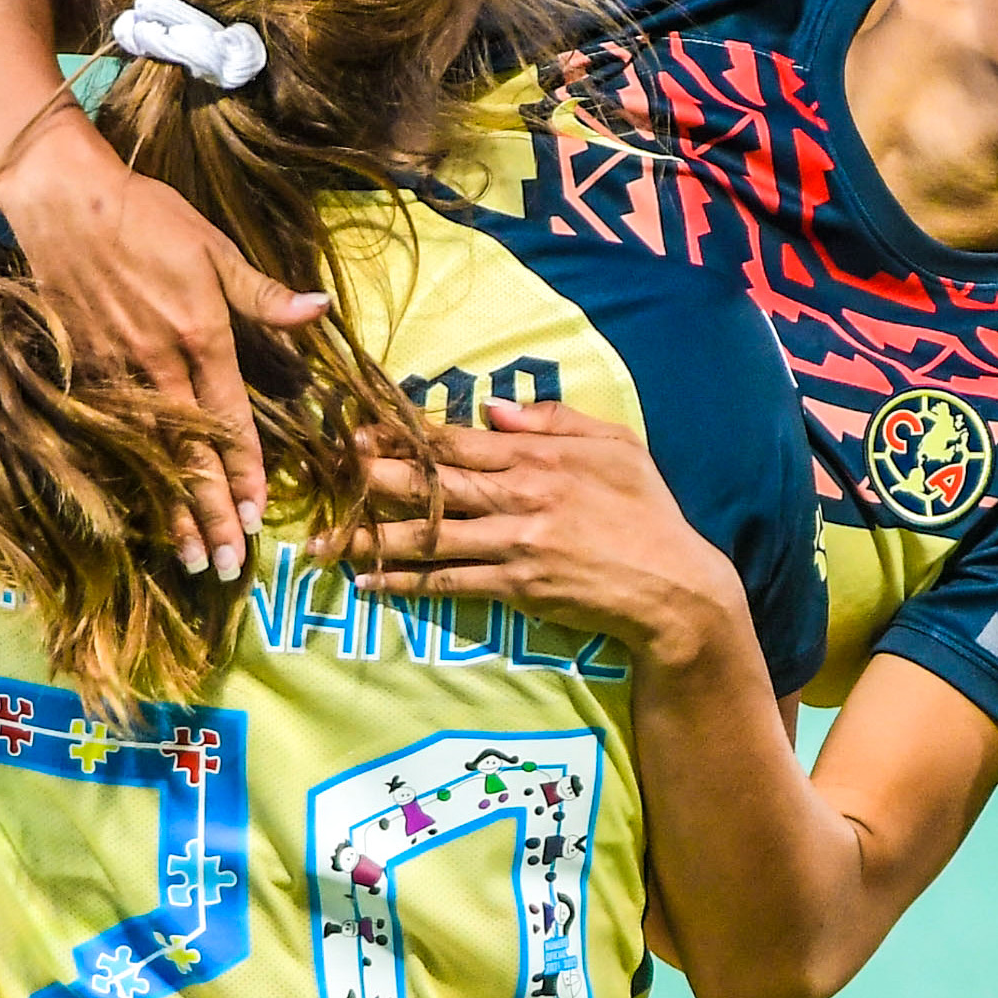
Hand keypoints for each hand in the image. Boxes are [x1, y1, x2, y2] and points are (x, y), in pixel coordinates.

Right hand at [0, 118, 326, 578]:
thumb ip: (263, 294)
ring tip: (191, 559)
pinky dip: (127, 478)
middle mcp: (159, 365)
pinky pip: (111, 437)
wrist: (62, 200)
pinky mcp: (82, 370)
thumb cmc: (145, 215)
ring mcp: (116, 373)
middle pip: (192, 455)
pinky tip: (138, 512)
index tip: (257, 517)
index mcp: (200, 337)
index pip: (230, 421)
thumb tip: (319, 311)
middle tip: (229, 566)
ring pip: (150, 456)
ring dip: (172, 511)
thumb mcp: (214, 246)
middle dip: (213, 514)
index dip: (245, 473)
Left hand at [315, 399, 750, 669]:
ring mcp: (515, 544)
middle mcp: (519, 496)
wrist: (673, 587)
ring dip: (372, 539)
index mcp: (538, 457)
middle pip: (431, 483)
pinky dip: (406, 583)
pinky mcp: (516, 587)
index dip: (403, 435)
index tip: (360, 429)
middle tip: (327, 473)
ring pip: (429, 537)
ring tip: (324, 542)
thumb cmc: (647, 512)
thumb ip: (556, 421)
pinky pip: (449, 583)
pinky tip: (370, 583)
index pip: (457, 442)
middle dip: (373, 477)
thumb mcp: (616, 447)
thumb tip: (495, 410)